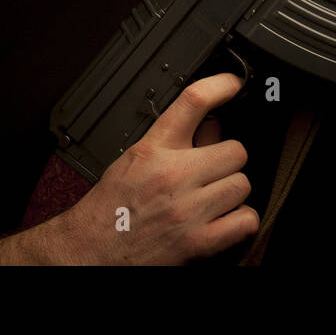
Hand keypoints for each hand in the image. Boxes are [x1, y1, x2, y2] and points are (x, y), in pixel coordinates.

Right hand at [55, 73, 257, 264]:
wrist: (91, 250)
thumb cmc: (110, 208)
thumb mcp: (134, 159)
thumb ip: (174, 141)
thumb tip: (214, 126)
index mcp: (154, 149)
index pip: (193, 101)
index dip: (221, 85)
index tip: (234, 83)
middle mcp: (173, 175)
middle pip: (235, 150)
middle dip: (229, 161)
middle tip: (215, 171)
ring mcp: (187, 209)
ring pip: (242, 184)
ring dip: (233, 192)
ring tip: (214, 198)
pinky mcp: (197, 242)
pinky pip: (245, 220)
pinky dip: (240, 221)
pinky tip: (224, 220)